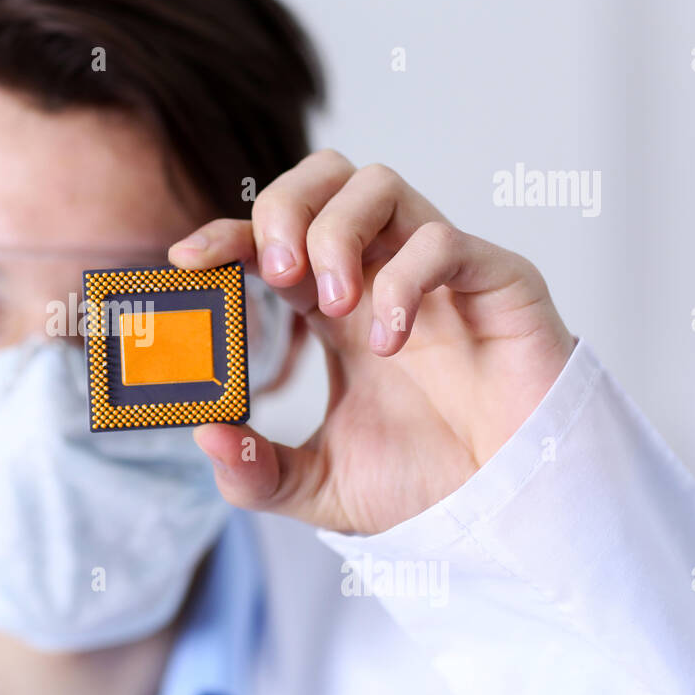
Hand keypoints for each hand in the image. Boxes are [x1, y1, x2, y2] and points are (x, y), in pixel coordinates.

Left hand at [169, 150, 575, 534]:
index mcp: (335, 308)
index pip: (274, 240)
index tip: (187, 260)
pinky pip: (444, 241)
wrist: (506, 516)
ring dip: (338, 232)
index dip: (229, 234)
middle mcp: (382, 275)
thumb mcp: (318, 487)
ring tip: (333, 304)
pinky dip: (405, 277)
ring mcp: (439, 272)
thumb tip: (204, 435)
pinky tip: (391, 338)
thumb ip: (256, 471)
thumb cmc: (423, 486)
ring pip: (379, 185)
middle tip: (274, 272)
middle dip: (284, 207)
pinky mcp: (497, 283)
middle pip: (325, 178)